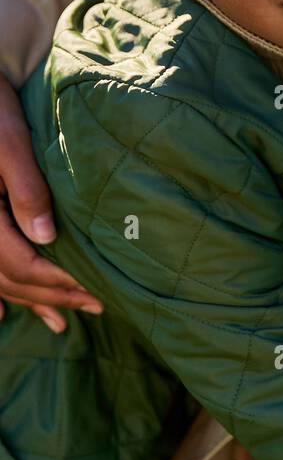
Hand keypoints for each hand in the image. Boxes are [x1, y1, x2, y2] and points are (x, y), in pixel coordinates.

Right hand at [0, 73, 101, 330]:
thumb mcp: (9, 138)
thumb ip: (25, 186)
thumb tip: (48, 239)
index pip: (19, 262)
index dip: (57, 282)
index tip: (96, 291)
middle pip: (7, 277)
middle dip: (51, 296)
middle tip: (95, 307)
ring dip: (27, 300)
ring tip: (62, 321)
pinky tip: (1, 313)